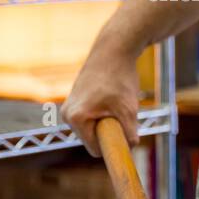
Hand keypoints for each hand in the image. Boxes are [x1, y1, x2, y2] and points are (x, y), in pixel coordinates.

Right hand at [61, 36, 140, 155]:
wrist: (113, 49)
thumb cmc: (120, 77)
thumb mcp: (129, 109)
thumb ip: (129, 133)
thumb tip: (131, 148)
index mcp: (76, 118)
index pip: (94, 149)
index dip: (112, 145)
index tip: (124, 136)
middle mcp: (67, 114)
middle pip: (92, 138)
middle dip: (108, 131)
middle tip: (120, 112)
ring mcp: (68, 106)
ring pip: (91, 127)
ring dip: (105, 121)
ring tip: (114, 102)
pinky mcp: (73, 99)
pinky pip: (89, 117)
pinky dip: (101, 112)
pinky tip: (109, 97)